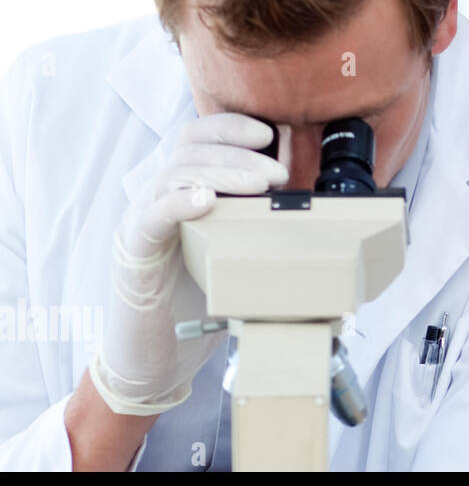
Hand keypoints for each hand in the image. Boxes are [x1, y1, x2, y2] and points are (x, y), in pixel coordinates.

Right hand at [89, 114, 288, 415]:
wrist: (156, 357)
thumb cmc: (201, 301)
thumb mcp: (238, 252)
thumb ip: (262, 226)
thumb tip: (318, 214)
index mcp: (183, 192)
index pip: (197, 139)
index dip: (229, 128)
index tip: (268, 134)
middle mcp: (158, 199)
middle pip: (190, 151)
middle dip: (238, 154)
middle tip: (279, 173)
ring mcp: (142, 222)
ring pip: (174, 175)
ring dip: (222, 173)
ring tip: (260, 184)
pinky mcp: (133, 253)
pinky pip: (151, 217)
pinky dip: (178, 202)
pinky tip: (205, 200)